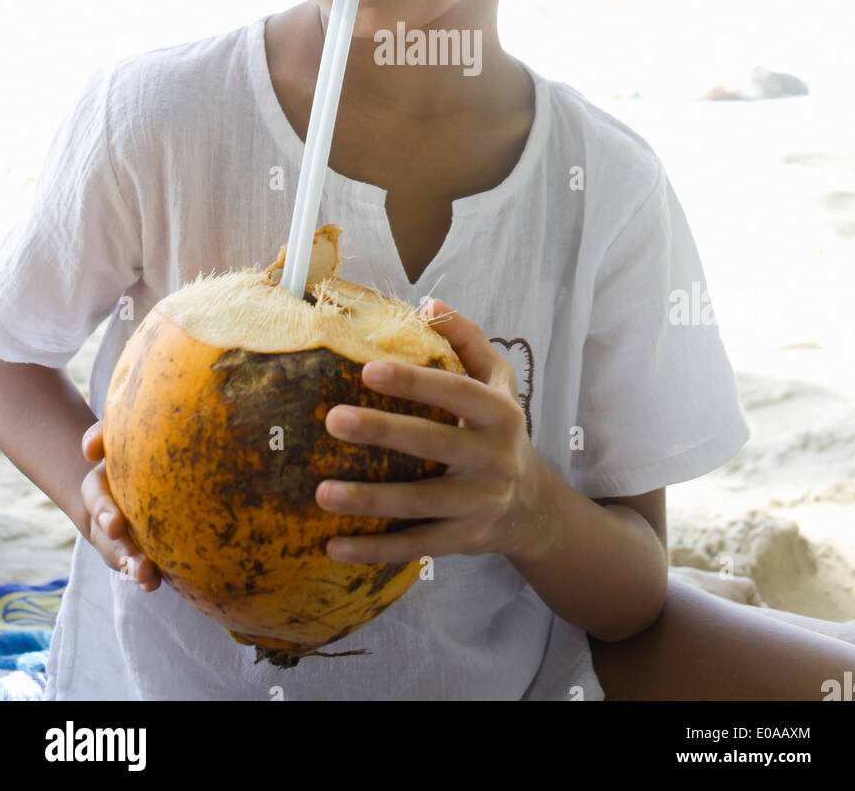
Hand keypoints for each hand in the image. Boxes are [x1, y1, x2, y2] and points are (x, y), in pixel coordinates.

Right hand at [80, 420, 160, 590]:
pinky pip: (138, 563)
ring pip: (120, 554)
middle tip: (136, 562)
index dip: (103, 510)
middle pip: (106, 536)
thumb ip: (101, 434)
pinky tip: (155, 582)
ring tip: (147, 575)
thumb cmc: (131, 445)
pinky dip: (145, 576)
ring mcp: (122, 533)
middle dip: (119, 550)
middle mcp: (106, 513)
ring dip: (132, 566)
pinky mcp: (140, 545)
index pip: (95, 495)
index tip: (116, 524)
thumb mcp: (115, 435)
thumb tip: (90, 449)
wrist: (144, 467)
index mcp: (100, 484)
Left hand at [315, 299, 545, 563]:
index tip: (368, 368)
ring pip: (420, 503)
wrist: (533, 505)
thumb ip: (467, 339)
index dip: (414, 381)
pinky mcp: (463, 540)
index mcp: (500, 414)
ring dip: (369, 500)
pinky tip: (333, 546)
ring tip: (321, 492)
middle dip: (382, 432)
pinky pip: (415, 547)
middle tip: (332, 420)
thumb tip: (429, 303)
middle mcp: (494, 459)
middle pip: (434, 444)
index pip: (455, 391)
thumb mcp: (499, 382)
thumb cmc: (500, 428)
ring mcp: (479, 504)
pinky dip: (374, 550)